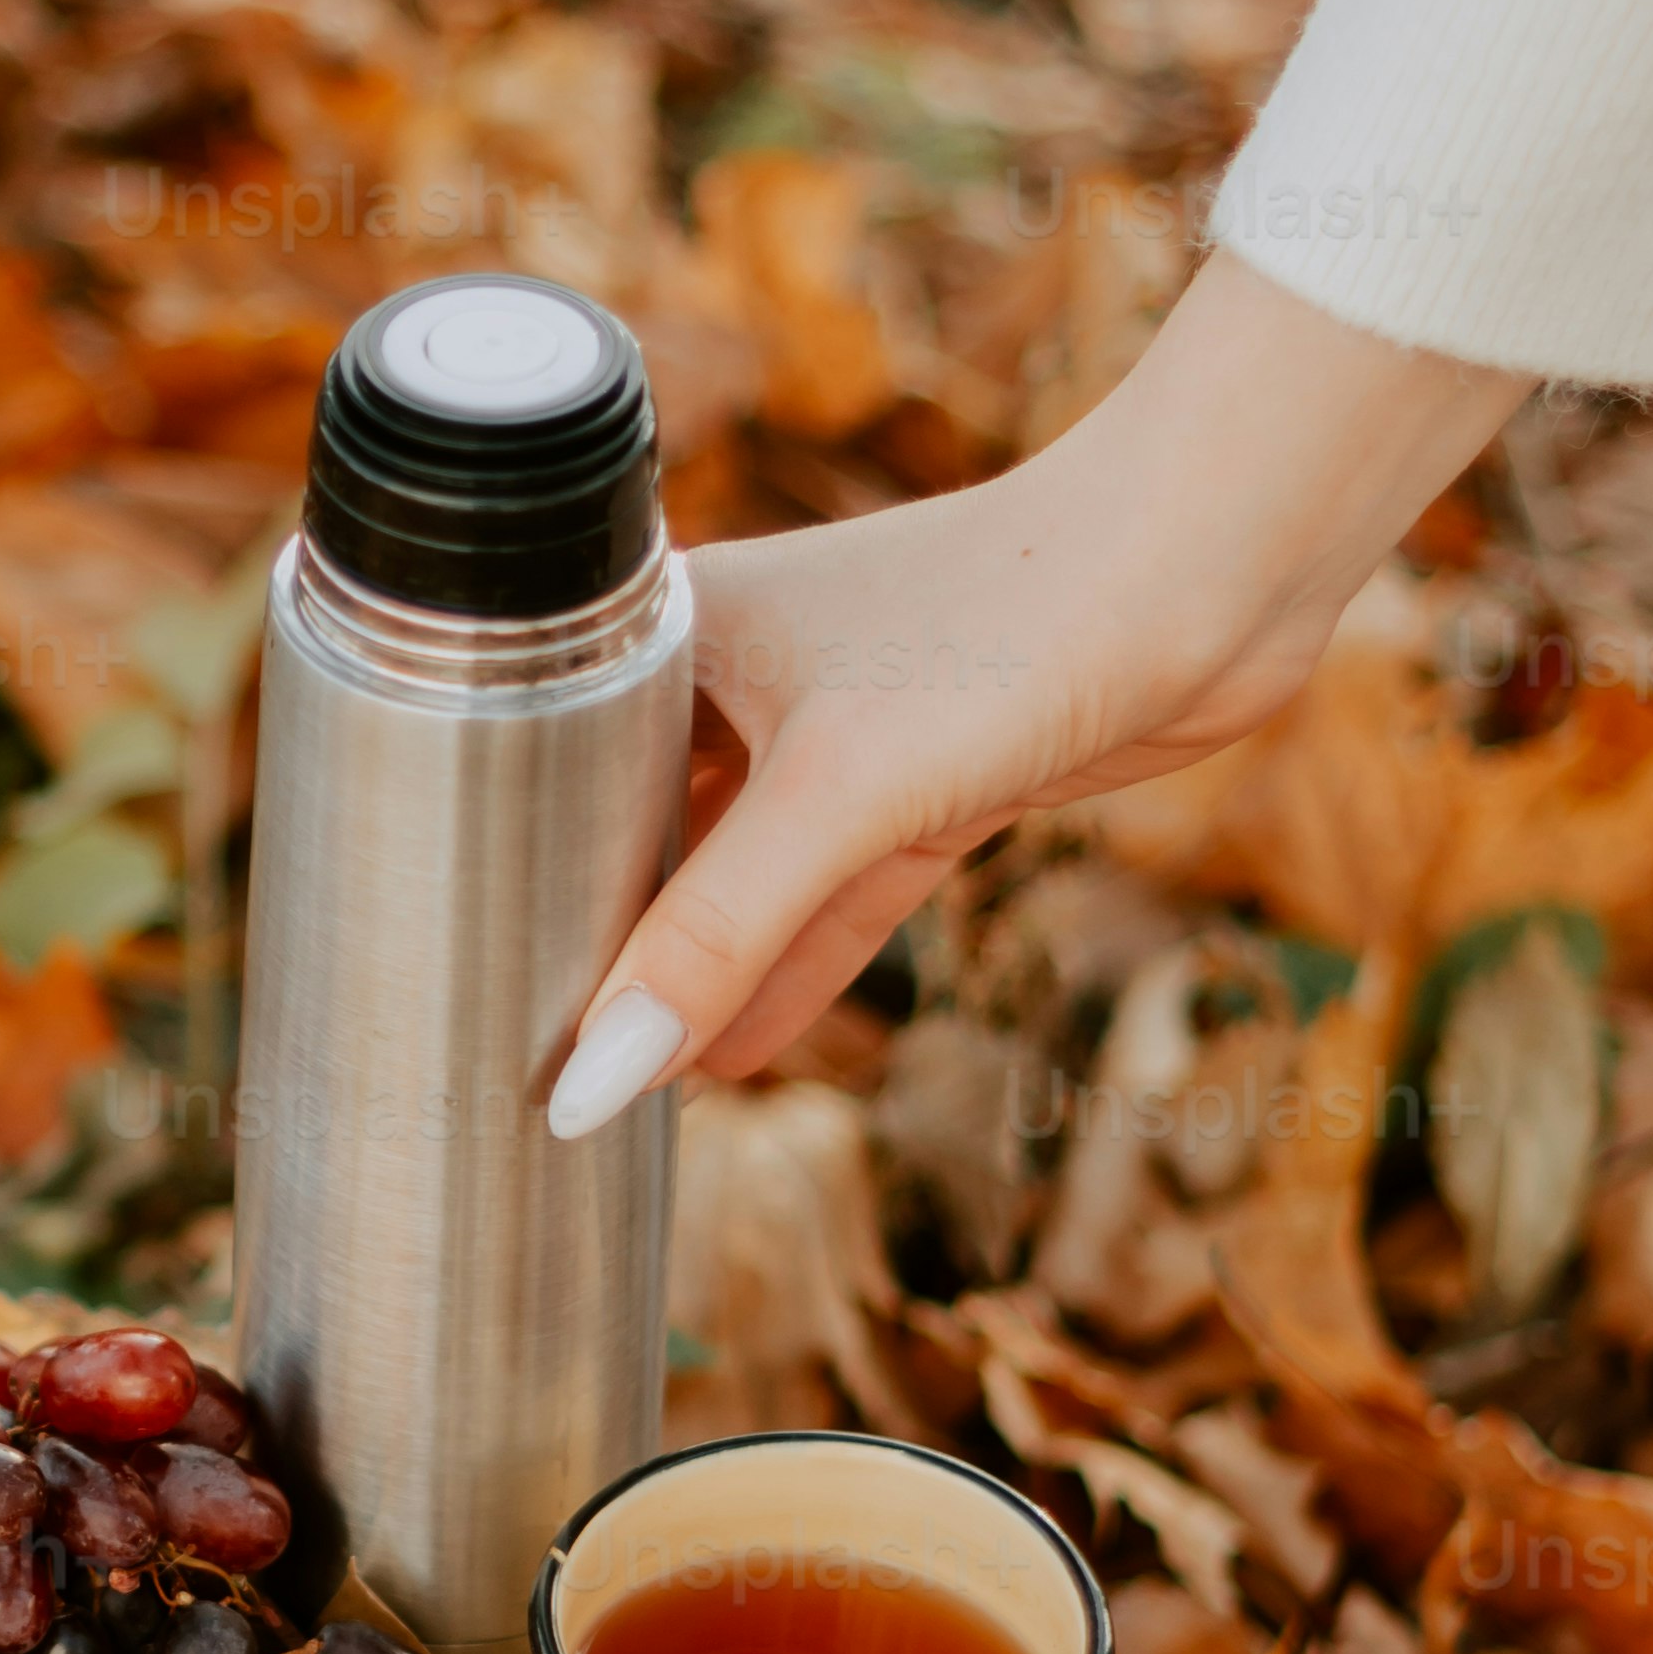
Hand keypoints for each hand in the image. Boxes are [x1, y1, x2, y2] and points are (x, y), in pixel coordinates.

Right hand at [544, 257, 1531, 1129]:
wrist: (1216, 566)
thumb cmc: (1019, 619)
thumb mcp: (842, 792)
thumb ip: (718, 937)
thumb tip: (596, 1082)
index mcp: (673, 629)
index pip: (544, 763)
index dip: (493, 870)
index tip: (436, 982)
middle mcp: (737, 675)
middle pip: (628, 830)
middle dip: (583, 940)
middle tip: (506, 1061)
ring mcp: (837, 735)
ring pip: (732, 879)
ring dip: (685, 975)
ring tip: (602, 1087)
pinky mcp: (925, 785)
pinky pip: (824, 904)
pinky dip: (783, 976)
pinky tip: (721, 1061)